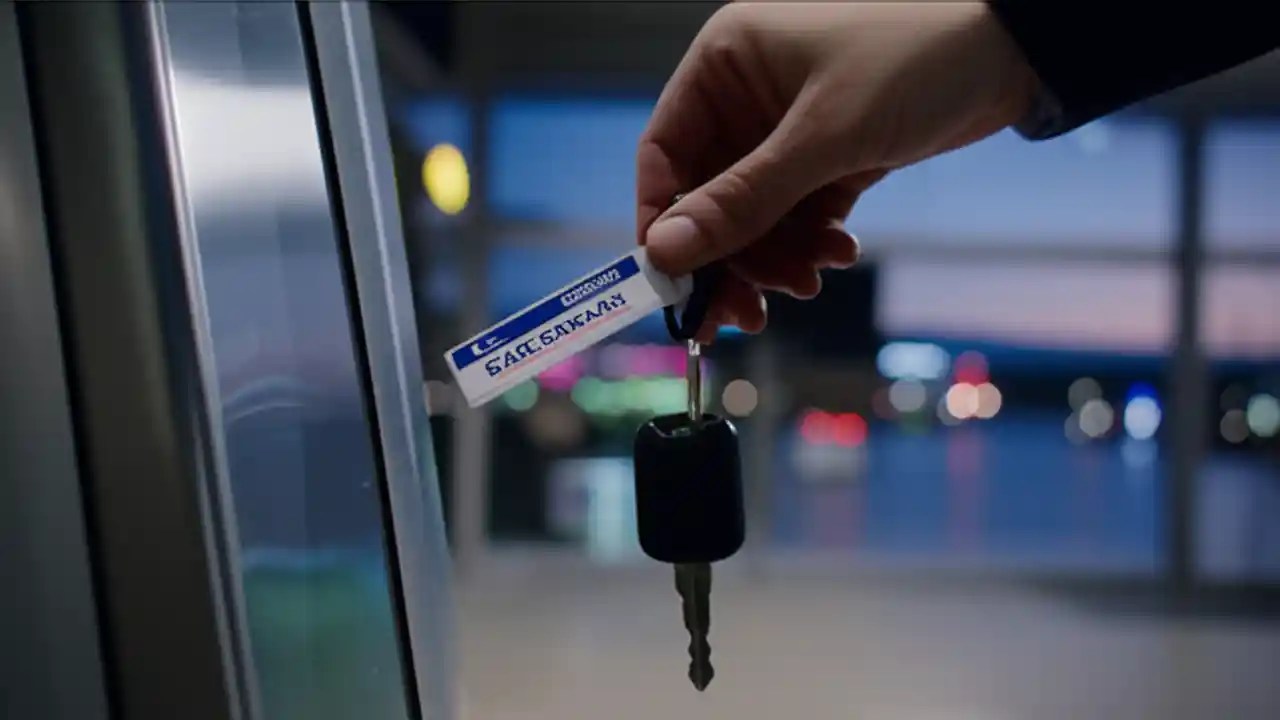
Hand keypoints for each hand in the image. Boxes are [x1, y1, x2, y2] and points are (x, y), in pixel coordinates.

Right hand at [636, 1, 1037, 341]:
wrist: (1012, 54)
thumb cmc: (914, 62)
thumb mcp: (823, 139)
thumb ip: (742, 200)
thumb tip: (667, 253)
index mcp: (724, 65)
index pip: (664, 155)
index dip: (663, 222)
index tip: (674, 283)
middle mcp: (745, 97)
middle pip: (707, 197)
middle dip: (730, 257)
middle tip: (743, 315)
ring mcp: (785, 130)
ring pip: (753, 216)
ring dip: (774, 258)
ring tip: (808, 283)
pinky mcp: (825, 156)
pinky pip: (795, 215)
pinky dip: (809, 244)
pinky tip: (837, 254)